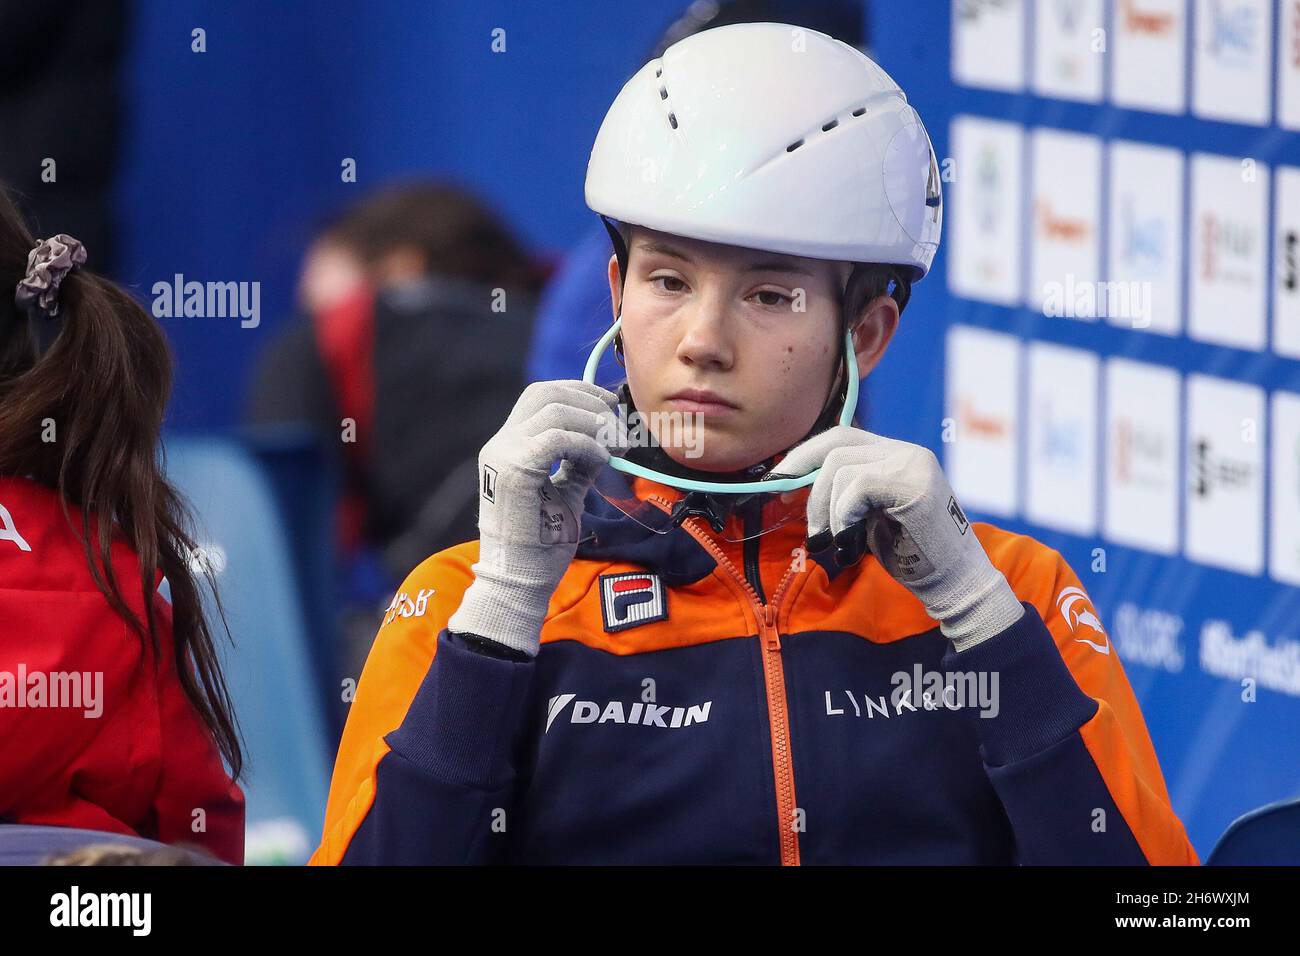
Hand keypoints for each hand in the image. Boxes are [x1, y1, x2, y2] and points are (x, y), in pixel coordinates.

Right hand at [447, 380, 623, 655]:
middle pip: (545, 393)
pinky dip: (587, 444)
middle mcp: (500, 444)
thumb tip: (607, 438)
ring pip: (554, 410)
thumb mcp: (567, 491)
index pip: (541, 396)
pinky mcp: (514, 472)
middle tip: (621, 426)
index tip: (613, 409)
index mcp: (508, 446)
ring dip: (595, 423)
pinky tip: (604, 460)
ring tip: (618, 446)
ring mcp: (503, 456)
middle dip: (590, 401)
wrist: (520, 582)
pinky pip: (556, 438)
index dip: (581, 393)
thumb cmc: (541, 545)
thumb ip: (580, 462)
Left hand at [775, 426, 1023, 650]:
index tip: (779, 480)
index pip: (840, 437)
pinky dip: (843, 515)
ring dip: (826, 510)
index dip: (804, 455)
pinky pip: (857, 486)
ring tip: (836, 541)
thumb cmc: (910, 556)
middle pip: (836, 444)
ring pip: (841, 467)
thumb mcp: (868, 516)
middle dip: (805, 479)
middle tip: (806, 523)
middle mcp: (906, 452)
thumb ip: (844, 494)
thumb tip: (794, 482)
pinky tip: (851, 540)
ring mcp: (912, 463)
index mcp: (896, 455)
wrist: (954, 583)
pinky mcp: (914, 483)